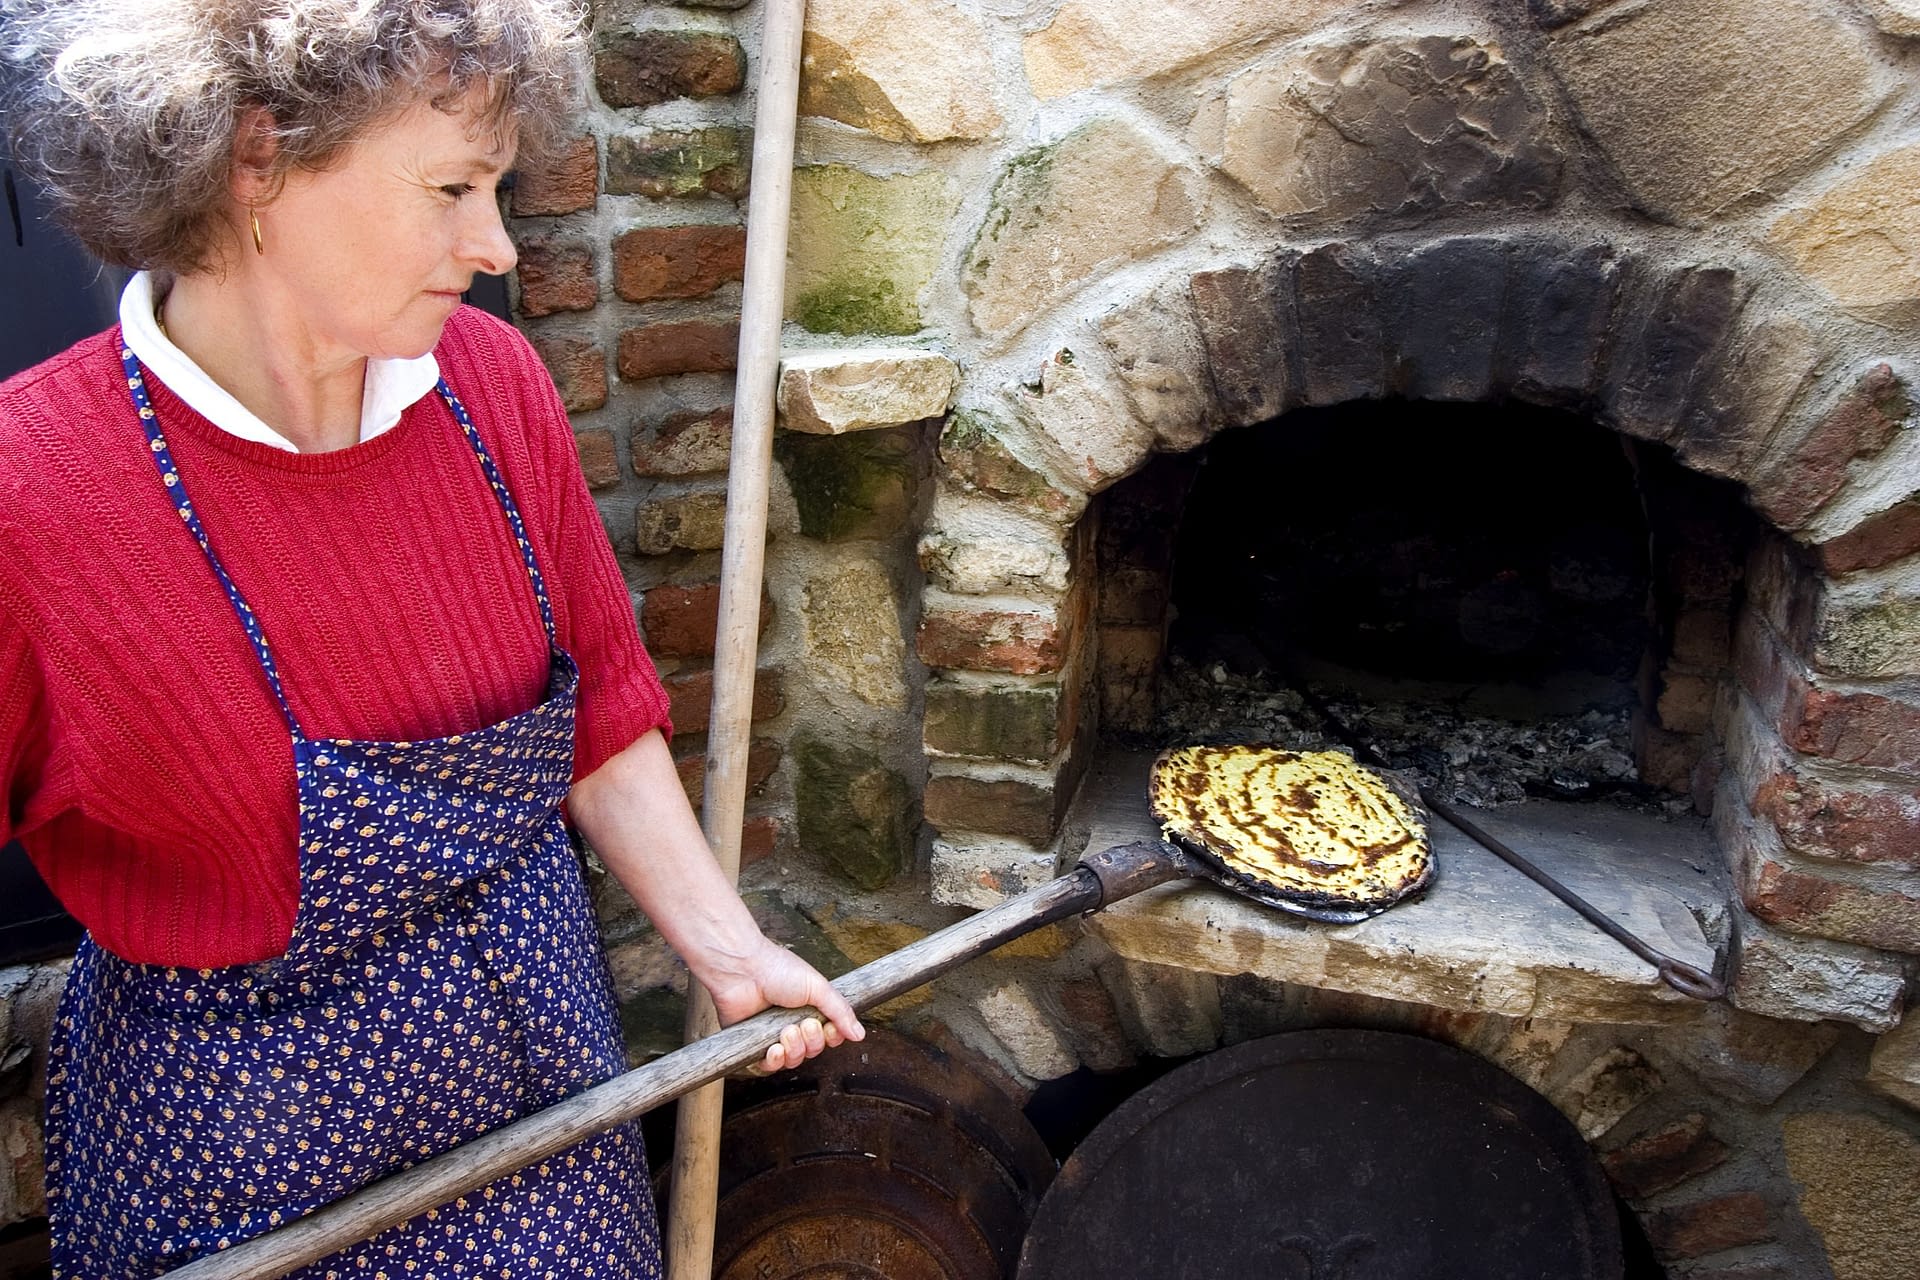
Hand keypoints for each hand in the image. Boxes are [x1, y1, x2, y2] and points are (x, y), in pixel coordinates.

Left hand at [708, 938, 864, 1073]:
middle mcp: (792, 1023)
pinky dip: (774, 1061)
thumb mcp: (818, 987)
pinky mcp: (752, 1045)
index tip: (830, 1029)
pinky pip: (768, 1068)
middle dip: (812, 1041)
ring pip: (793, 1060)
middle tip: (805, 1024)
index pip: (829, 1036)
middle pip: (813, 1051)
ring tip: (786, 1031)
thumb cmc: (777, 969)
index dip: (832, 1037)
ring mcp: (772, 1035)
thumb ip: (840, 1011)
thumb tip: (860, 1034)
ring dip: (794, 1049)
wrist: (744, 970)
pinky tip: (774, 1048)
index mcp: (809, 1009)